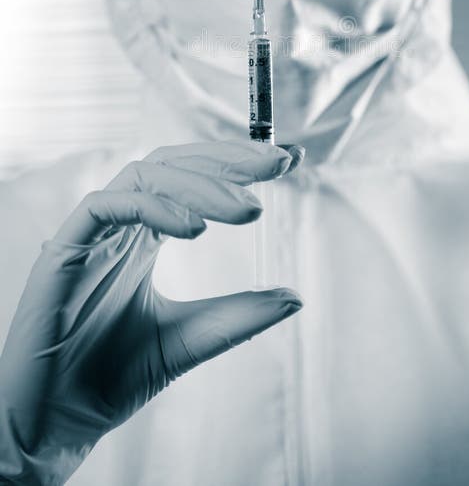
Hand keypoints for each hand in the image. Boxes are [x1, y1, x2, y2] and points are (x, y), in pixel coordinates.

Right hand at [0, 141, 303, 484]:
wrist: (58, 422)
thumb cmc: (115, 377)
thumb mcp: (189, 340)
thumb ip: (237, 315)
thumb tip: (296, 297)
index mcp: (147, 236)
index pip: (193, 178)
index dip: (237, 166)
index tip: (289, 162)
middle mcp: (122, 225)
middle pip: (175, 164)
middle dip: (228, 159)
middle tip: (278, 164)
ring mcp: (93, 233)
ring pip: (146, 176)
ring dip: (201, 184)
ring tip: (248, 208)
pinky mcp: (65, 250)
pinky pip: (107, 206)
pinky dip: (153, 207)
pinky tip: (194, 228)